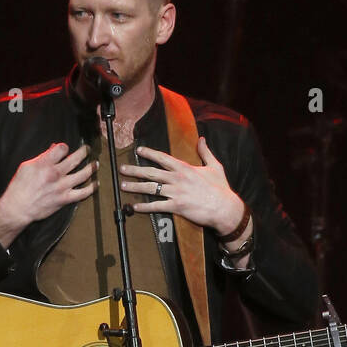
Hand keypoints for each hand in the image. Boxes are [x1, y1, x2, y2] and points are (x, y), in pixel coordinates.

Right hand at [0, 143, 96, 246]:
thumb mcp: (26, 166)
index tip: (65, 149)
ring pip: (83, 174)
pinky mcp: (65, 199)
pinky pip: (83, 193)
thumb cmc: (20, 187)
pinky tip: (96, 184)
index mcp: (45, 163)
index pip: (62, 148)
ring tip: (95, 164)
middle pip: (75, 159)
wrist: (19, 207)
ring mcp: (62, 187)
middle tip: (87, 149)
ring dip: (92, 167)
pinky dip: (92, 188)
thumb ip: (42, 157)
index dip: (64, 147)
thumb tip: (52, 149)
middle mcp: (55, 174)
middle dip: (84, 152)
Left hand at [120, 137, 245, 236]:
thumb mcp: (215, 166)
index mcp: (185, 168)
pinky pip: (157, 206)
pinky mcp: (176, 206)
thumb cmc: (220, 188)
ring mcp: (176, 192)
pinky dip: (145, 207)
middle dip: (135, 170)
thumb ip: (205, 152)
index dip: (149, 153)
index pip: (163, 158)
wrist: (225, 207)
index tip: (138, 150)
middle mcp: (177, 178)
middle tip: (122, 169)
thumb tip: (202, 139)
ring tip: (123, 186)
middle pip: (151, 172)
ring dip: (135, 187)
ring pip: (151, 188)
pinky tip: (135, 207)